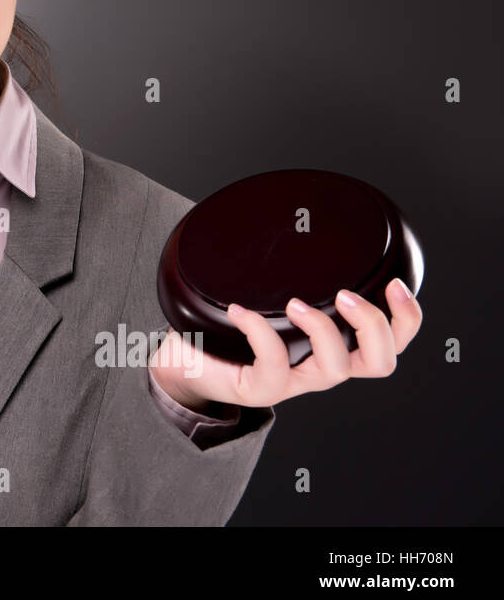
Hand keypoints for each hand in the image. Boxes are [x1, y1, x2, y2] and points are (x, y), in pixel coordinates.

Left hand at [149, 277, 422, 411]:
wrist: (192, 365)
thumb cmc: (235, 328)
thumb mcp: (271, 299)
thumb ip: (289, 271)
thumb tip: (290, 211)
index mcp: (337, 346)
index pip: (393, 342)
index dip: (406, 318)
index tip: (395, 284)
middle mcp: (324, 367)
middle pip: (380, 362)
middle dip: (374, 325)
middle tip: (346, 295)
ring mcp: (296, 381)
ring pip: (336, 368)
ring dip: (323, 329)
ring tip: (295, 303)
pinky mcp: (263, 388)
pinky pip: (273, 363)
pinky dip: (259, 331)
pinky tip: (239, 310)